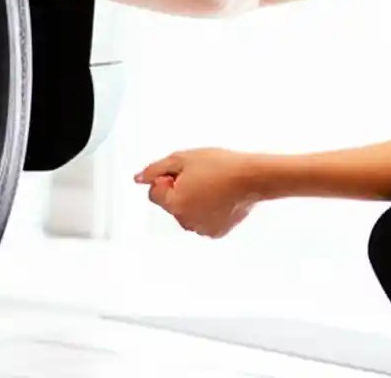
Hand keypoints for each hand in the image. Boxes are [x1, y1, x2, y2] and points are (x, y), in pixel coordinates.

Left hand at [134, 148, 263, 238]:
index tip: (184, 172)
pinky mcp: (216, 232)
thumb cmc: (220, 165)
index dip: (167, 179)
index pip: (154, 192)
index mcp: (173, 204)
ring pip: (186, 213)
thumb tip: (139, 178)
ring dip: (193, 201)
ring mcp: (201, 229)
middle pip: (170, 204)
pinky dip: (207, 210)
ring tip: (212, 186)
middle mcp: (185, 221)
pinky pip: (203, 220)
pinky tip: (220, 197)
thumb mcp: (182, 158)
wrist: (252, 177)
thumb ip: (155, 169)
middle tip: (200, 176)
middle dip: (178, 190)